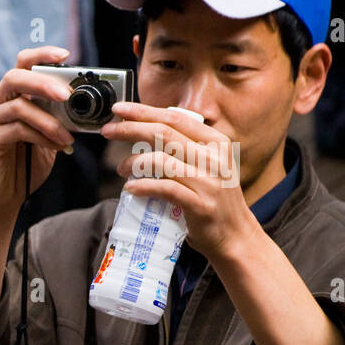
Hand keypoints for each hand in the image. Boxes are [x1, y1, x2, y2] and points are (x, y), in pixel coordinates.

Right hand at [0, 46, 75, 225]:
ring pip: (17, 104)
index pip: (22, 64)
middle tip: (67, 95)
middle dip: (43, 82)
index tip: (66, 55)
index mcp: (12, 97)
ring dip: (48, 119)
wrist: (2, 198)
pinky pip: (18, 129)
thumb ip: (59, 119)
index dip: (42, 55)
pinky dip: (42, 136)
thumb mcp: (48, 137)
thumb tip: (87, 107)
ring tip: (68, 135)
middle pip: (15, 76)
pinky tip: (57, 147)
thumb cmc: (24, 167)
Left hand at [102, 103, 251, 263]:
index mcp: (215, 142)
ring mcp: (209, 181)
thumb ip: (184, 149)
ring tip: (121, 169)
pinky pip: (165, 189)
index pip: (175, 118)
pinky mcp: (200, 204)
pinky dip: (143, 186)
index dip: (144, 111)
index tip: (119, 109)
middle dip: (131, 129)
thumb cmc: (213, 199)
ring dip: (133, 162)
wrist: (235, 235)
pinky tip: (130, 188)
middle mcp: (214, 157)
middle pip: (164, 133)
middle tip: (108, 131)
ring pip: (162, 160)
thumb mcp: (206, 165)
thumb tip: (145, 132)